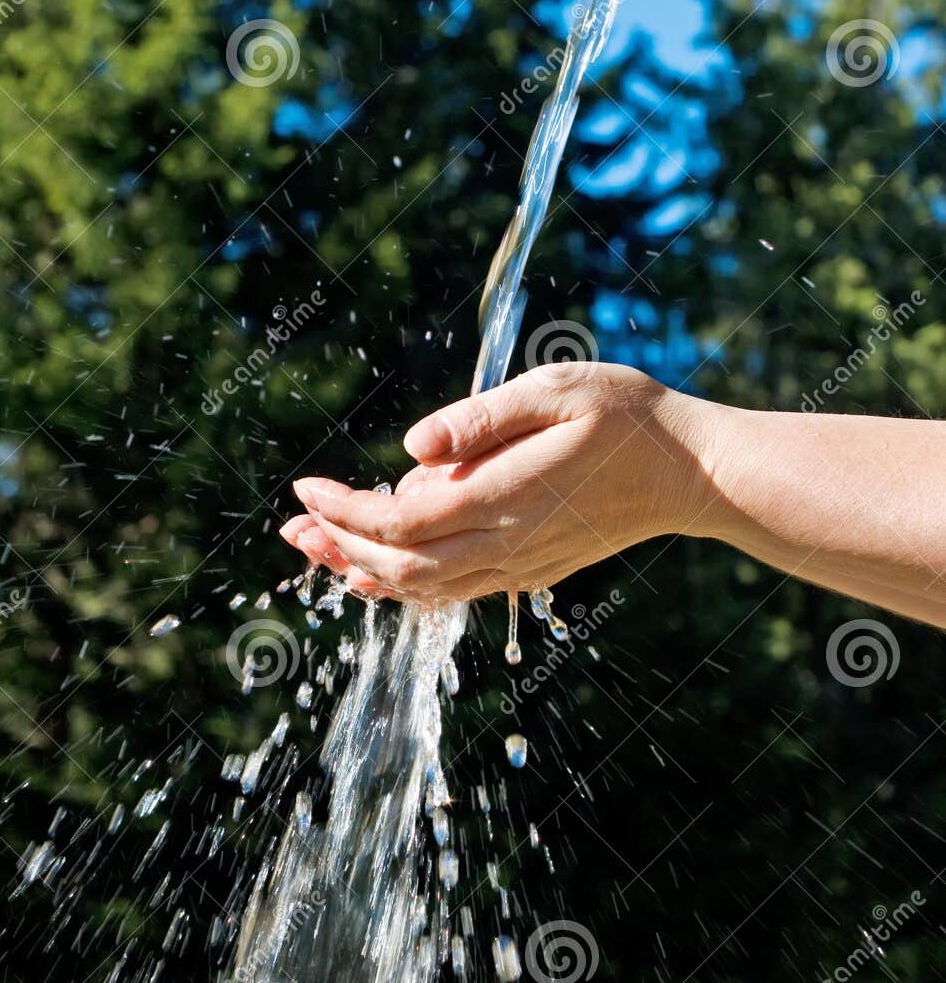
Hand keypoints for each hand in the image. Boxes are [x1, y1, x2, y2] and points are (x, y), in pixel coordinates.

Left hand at [279, 363, 713, 601]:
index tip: (305, 487)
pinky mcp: (529, 569)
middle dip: (338, 547)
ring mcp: (519, 564)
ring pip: (424, 588)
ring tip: (314, 551)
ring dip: (362, 572)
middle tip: (291, 528)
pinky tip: (375, 576)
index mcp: (507, 497)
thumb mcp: (556, 391)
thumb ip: (481, 419)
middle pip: (401, 565)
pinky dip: (405, 587)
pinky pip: (454, 591)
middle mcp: (508, 543)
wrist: (691, 473)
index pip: (401, 521)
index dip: (343, 511)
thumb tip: (411, 448)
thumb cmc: (627, 417)